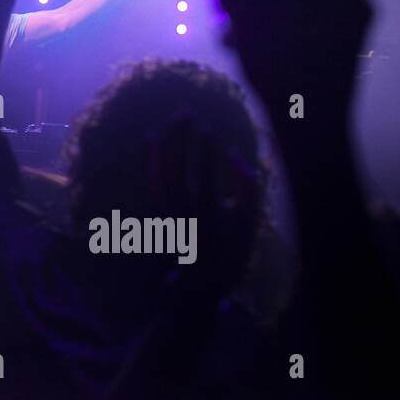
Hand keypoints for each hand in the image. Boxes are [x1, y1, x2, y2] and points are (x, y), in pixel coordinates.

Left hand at [149, 115, 260, 296]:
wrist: (201, 286)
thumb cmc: (230, 253)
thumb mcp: (248, 222)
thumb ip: (246, 187)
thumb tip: (235, 156)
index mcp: (205, 212)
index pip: (202, 171)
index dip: (206, 148)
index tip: (210, 130)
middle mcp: (179, 209)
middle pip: (173, 165)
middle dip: (178, 136)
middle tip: (186, 113)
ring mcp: (164, 211)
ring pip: (157, 171)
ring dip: (164, 144)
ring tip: (172, 123)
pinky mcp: (156, 213)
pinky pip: (151, 180)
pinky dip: (152, 159)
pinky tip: (153, 143)